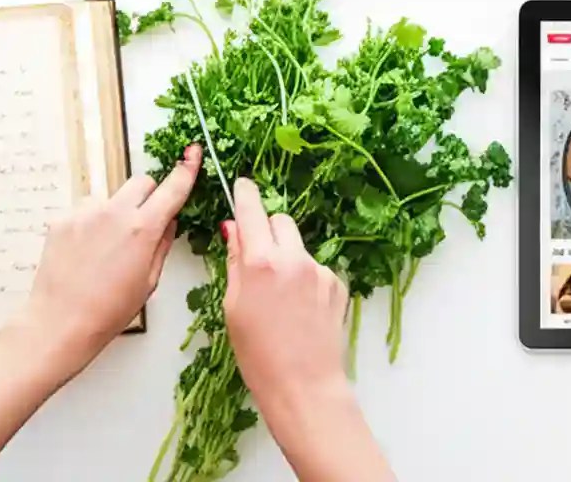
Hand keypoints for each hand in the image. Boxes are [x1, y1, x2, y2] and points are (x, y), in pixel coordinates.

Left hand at [11, 144, 201, 383]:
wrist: (61, 322)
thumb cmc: (109, 311)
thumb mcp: (149, 282)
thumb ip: (162, 244)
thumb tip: (167, 221)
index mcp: (142, 229)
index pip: (172, 189)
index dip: (186, 169)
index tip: (192, 153)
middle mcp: (114, 213)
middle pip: (141, 183)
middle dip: (148, 197)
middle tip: (143, 224)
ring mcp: (84, 213)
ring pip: (111, 197)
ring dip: (115, 213)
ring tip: (105, 250)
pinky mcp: (62, 220)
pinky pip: (85, 211)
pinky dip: (91, 225)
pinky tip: (86, 253)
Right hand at [222, 178, 349, 418]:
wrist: (304, 386)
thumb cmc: (259, 355)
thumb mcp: (233, 307)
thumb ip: (235, 262)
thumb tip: (234, 231)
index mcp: (261, 262)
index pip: (252, 210)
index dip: (245, 194)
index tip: (243, 185)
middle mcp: (294, 259)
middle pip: (280, 221)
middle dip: (267, 230)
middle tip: (256, 256)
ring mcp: (320, 271)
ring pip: (298, 247)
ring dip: (287, 258)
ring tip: (279, 299)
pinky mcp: (337, 285)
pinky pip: (315, 270)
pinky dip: (305, 280)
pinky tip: (299, 310)